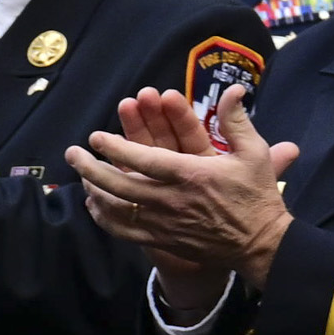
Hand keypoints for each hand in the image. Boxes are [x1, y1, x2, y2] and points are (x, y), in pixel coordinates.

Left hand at [69, 87, 300, 292]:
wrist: (261, 244)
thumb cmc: (257, 196)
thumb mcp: (254, 153)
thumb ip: (236, 121)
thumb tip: (233, 90)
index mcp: (191, 174)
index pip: (144, 159)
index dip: (116, 147)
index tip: (96, 137)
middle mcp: (172, 200)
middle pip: (119, 185)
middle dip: (91, 168)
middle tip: (72, 153)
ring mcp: (165, 223)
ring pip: (117, 209)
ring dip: (94, 191)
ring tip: (80, 175)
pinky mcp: (163, 240)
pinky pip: (125, 231)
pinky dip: (105, 219)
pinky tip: (94, 205)